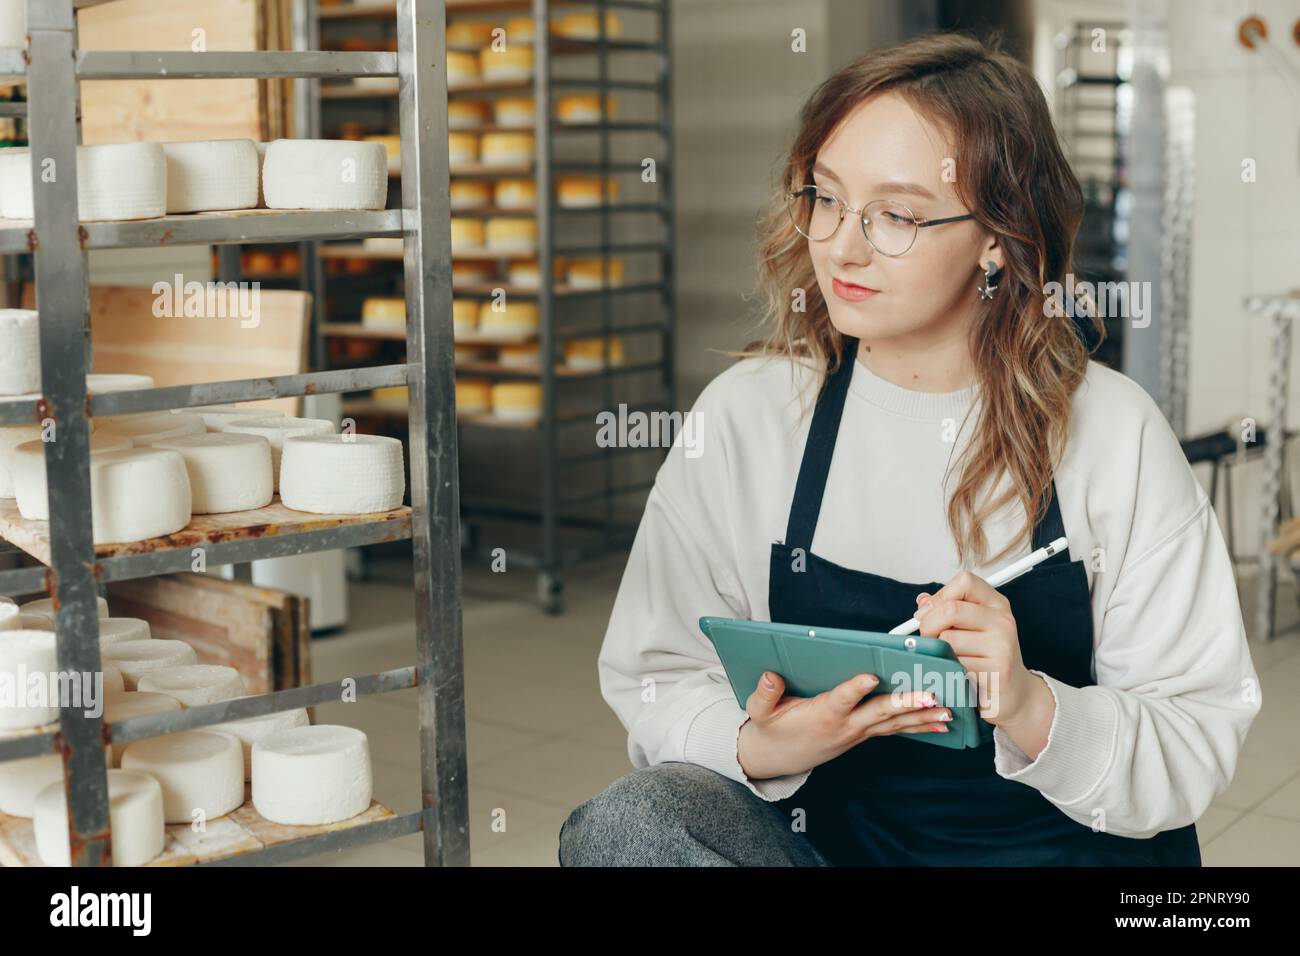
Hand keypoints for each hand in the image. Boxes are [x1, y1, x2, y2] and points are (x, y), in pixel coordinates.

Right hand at [736, 670, 949, 780]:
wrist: (778, 758)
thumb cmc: (772, 728)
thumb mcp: (759, 712)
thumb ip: (763, 693)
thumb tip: (769, 675)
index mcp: (821, 714)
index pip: (840, 699)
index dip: (854, 689)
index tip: (870, 676)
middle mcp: (844, 725)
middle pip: (878, 713)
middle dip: (906, 705)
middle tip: (931, 697)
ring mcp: (857, 733)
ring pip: (893, 724)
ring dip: (922, 718)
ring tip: (948, 711)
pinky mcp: (863, 735)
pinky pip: (894, 730)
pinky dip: (918, 727)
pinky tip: (940, 724)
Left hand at [913, 570, 1048, 729]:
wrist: (1014, 695)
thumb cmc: (985, 658)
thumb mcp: (970, 628)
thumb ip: (946, 609)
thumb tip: (923, 602)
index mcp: (996, 604)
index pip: (965, 581)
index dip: (940, 595)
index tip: (930, 612)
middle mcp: (1003, 621)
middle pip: (950, 609)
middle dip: (928, 625)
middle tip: (928, 639)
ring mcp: (1002, 647)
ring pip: (948, 640)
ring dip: (939, 652)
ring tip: (949, 660)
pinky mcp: (997, 672)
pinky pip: (954, 665)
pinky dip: (948, 671)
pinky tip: (958, 675)